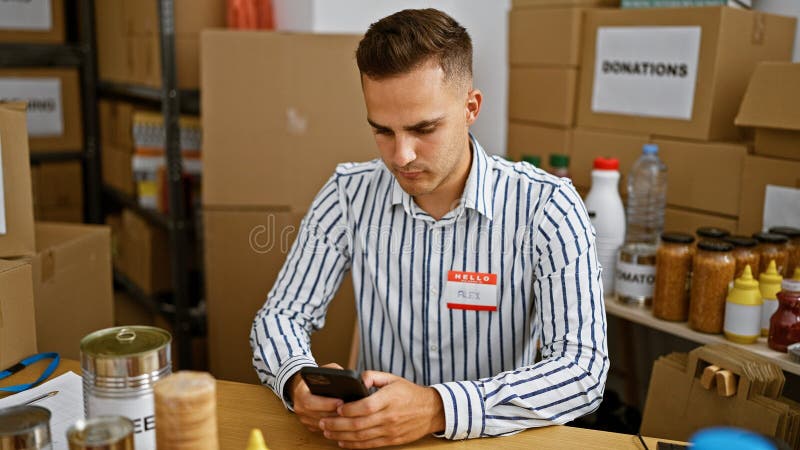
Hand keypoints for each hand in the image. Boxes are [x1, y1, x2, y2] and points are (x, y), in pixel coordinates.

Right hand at [289, 362, 344, 432]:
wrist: (303, 388)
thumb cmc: (315, 379)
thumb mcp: (323, 370)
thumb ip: (332, 370)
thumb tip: (345, 376)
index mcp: (300, 393)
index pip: (310, 401)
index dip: (326, 403)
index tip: (341, 401)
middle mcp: (299, 407)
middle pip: (318, 415)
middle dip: (334, 414)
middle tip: (349, 410)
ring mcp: (304, 419)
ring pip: (321, 425)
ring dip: (336, 422)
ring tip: (350, 416)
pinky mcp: (310, 426)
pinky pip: (323, 429)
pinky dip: (333, 427)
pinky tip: (344, 421)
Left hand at [318, 371, 444, 448]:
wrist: (431, 411)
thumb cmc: (410, 393)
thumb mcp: (393, 378)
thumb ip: (373, 376)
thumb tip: (357, 378)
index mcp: (389, 399)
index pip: (366, 406)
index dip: (349, 409)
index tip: (337, 408)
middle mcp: (389, 417)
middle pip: (359, 424)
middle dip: (338, 425)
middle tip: (323, 422)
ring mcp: (390, 430)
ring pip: (361, 437)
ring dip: (342, 436)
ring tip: (327, 432)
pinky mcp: (391, 440)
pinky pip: (369, 445)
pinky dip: (354, 445)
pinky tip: (342, 441)